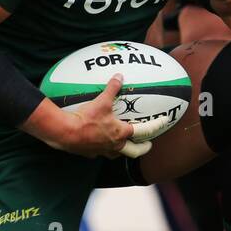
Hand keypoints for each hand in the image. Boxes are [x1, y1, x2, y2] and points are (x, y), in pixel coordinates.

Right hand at [50, 75, 169, 158]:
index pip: (144, 131)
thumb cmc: (86, 118)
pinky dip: (104, 147)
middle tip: (148, 144)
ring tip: (125, 143)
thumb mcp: (101, 100)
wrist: (66, 133)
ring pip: (118, 154)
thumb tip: (119, 76)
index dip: (156, 126)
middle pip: (135, 151)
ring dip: (124, 149)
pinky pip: (101, 152)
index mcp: (121, 133)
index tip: (164, 122)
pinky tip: (101, 141)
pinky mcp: (90, 153)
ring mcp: (103, 151)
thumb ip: (112, 88)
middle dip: (143, 148)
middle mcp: (115, 145)